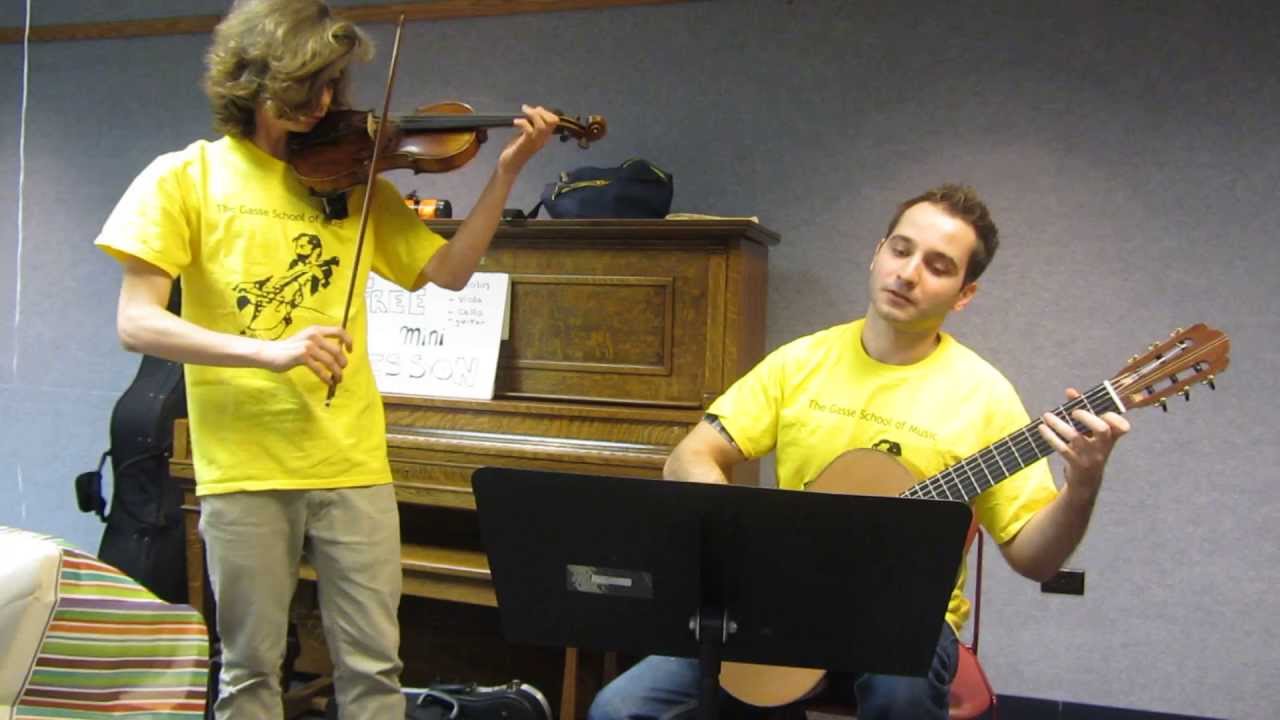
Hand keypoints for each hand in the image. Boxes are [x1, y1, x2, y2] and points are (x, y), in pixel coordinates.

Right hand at [257, 325, 352, 384]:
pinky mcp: (302, 356)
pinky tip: (328, 383)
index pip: (339, 331)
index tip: (350, 351)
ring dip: (337, 372)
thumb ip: (320, 342)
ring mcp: (308, 345)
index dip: (348, 341)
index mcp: (316, 330)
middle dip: (343, 363)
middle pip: (337, 350)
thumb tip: (338, 353)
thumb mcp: (306, 339)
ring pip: (330, 361)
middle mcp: (314, 335)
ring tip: (338, 379)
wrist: (270, 352)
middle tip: (342, 372)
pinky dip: (326, 377)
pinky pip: (319, 369)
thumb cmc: (289, 348)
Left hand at [497, 105, 557, 175]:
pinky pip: (529, 131)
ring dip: (532, 114)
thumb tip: (534, 110)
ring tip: (523, 111)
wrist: (509, 166)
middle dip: (541, 111)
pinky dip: (522, 122)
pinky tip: (515, 122)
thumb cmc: (516, 149)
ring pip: (542, 126)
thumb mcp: (526, 134)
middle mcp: (542, 139)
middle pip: (552, 122)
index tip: (535, 109)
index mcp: (544, 137)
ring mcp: (535, 143)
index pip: (555, 121)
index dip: (546, 112)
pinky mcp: (525, 144)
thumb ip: (531, 124)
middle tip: (528, 109)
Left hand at [1038, 387, 1130, 501]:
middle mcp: (1103, 446)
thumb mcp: (1090, 432)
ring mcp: (1090, 456)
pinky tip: (1042, 428)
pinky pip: (1062, 448)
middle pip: (1102, 429)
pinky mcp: (1076, 464)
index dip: (1115, 418)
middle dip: (1087, 416)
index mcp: (1111, 437)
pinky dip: (1050, 436)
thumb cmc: (1088, 449)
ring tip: (1047, 415)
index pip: (1122, 427)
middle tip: (1073, 411)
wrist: (1086, 481)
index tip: (1104, 411)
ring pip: (1076, 437)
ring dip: (1059, 424)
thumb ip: (1082, 409)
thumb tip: (1070, 391)